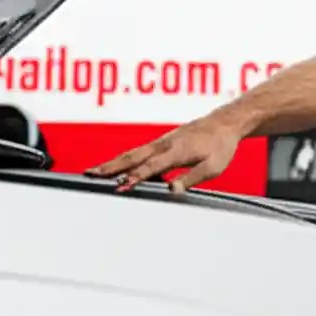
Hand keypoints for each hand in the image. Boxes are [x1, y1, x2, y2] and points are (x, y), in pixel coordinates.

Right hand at [84, 114, 242, 193]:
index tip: (120, 187)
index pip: (151, 167)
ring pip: (132, 153)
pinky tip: (115, 167)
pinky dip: (124, 159)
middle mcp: (165, 144)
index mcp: (177, 151)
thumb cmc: (221, 146)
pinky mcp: (162, 142)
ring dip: (112, 163)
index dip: (135, 177)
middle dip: (110, 167)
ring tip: (93, 171)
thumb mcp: (213, 167)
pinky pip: (139, 152)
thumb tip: (171, 192)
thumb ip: (191, 179)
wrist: (225, 123)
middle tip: (89, 174)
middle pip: (133, 157)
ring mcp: (162, 142)